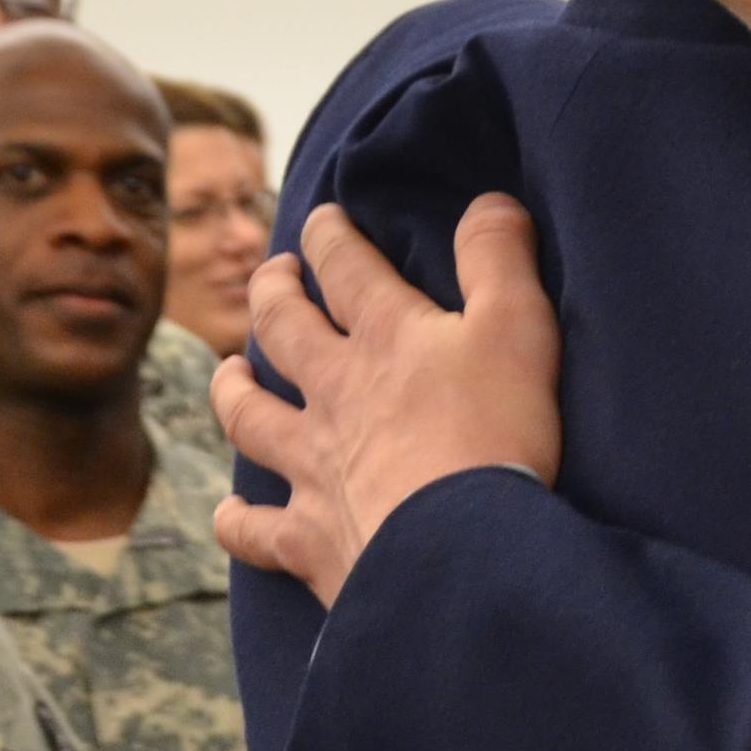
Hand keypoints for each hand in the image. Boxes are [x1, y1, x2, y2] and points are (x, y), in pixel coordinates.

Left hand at [211, 192, 562, 609]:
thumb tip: (489, 200)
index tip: (324, 218)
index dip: (331, 235)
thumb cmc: (496, 435)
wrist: (458, 549)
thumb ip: (501, 259)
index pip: (345, 267)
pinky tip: (232, 512)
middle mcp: (334, 394)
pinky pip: (255, 529)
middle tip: (273, 275)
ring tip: (230, 372)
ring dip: (233, 390)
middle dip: (273, 292)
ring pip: (249, 417)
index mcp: (385, 338)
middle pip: (283, 329)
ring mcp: (313, 466)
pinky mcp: (309, 537)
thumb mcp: (520, 329)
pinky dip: (238, 520)